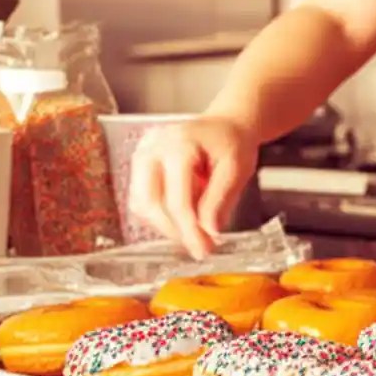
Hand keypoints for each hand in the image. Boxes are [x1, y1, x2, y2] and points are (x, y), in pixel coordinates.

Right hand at [128, 115, 256, 257]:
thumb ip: (220, 199)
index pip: (177, 198)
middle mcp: (152, 149)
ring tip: (193, 231)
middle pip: (151, 203)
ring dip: (166, 226)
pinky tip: (182, 217)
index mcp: (178, 145)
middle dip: (175, 231)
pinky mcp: (139, 167)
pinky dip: (159, 216)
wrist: (224, 126)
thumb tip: (208, 232)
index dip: (190, 229)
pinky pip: (141, 200)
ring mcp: (141, 156)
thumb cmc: (231, 143)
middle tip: (199, 246)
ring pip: (141, 205)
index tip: (204, 249)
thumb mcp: (236, 169)